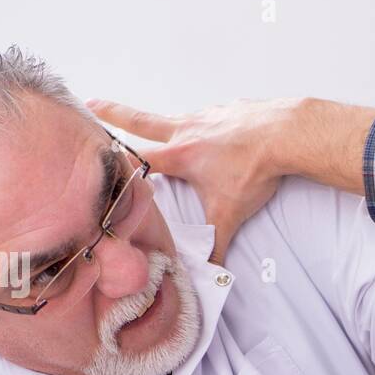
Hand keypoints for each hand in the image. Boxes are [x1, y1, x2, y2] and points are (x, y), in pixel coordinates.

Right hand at [86, 97, 301, 262]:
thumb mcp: (230, 213)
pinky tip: (223, 133)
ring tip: (173, 130)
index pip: (135, 154)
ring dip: (172, 123)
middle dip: (115, 112)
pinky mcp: (232, 109)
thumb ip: (216, 244)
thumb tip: (211, 273)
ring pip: (181, 118)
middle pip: (142, 119)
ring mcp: (210, 115)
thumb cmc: (254, 172)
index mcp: (180, 154)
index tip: (88, 146)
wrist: (287, 134)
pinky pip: (214, 116)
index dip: (111, 153)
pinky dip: (212, 124)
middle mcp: (188, 129)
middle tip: (91, 101)